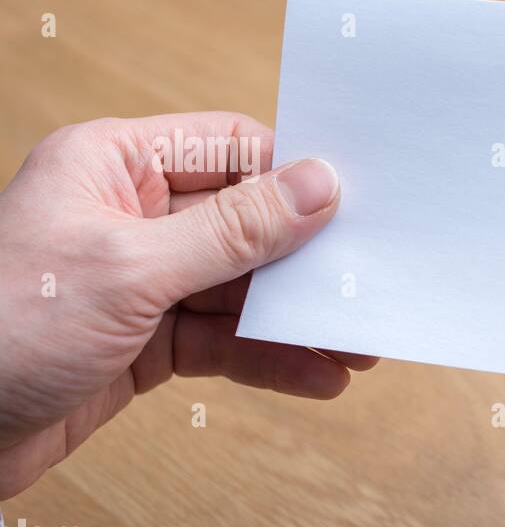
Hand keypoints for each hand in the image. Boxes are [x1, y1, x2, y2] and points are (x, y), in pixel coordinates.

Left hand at [0, 113, 376, 497]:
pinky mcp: (141, 342)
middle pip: (246, 225)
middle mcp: (129, 216)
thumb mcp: (130, 270)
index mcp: (113, 165)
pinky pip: (222, 342)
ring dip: (297, 320)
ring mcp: (137, 281)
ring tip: (358, 346)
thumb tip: (319, 184)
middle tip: (368, 287)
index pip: (232, 150)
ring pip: (240, 291)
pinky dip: (268, 360)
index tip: (360, 206)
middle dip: (307, 262)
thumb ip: (234, 230)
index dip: (296, 176)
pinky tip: (316, 377)